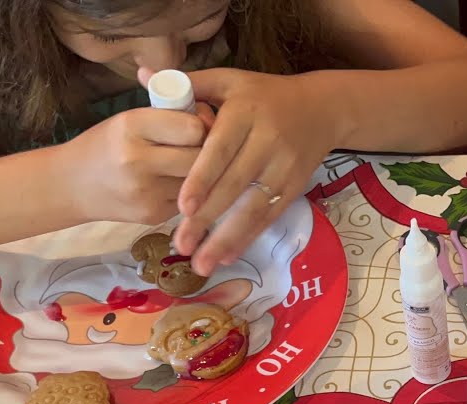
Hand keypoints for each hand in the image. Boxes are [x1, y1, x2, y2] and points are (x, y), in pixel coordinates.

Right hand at [63, 108, 206, 225]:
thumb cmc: (108, 144)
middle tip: (199, 146)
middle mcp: (137, 161)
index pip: (192, 128)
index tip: (199, 124)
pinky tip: (171, 183)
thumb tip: (211, 114)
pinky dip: (188, 192)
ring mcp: (146, 193)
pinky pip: (189, 201)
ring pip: (200, 183)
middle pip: (200, 157)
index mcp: (131, 127)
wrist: (71, 184)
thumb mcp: (131, 119)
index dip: (202, 125)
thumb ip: (170, 114)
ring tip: (185, 163)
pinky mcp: (153, 216)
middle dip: (206, 151)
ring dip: (199, 173)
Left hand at [171, 69, 340, 275]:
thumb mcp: (229, 81)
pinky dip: (248, 237)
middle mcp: (267, 141)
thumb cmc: (264, 95)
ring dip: (227, 239)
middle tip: (180, 246)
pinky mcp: (294, 186)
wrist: (322, 109)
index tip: (182, 207)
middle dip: (207, 219)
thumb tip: (144, 75)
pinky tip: (228, 256)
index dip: (202, 180)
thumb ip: (188, 84)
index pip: (219, 150)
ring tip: (201, 264)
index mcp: (244, 114)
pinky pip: (268, 215)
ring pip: (252, 207)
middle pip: (233, 186)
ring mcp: (283, 166)